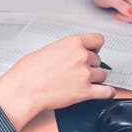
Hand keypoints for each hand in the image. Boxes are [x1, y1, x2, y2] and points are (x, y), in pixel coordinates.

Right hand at [0, 32, 114, 131]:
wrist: (25, 88)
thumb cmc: (30, 70)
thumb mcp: (49, 49)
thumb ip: (66, 50)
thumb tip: (72, 55)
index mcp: (73, 42)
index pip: (98, 39)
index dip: (96, 47)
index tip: (94, 50)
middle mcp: (82, 56)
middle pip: (98, 59)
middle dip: (90, 65)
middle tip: (78, 70)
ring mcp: (85, 74)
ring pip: (102, 75)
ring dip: (96, 78)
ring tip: (83, 81)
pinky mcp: (85, 92)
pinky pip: (106, 92)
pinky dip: (106, 92)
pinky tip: (104, 92)